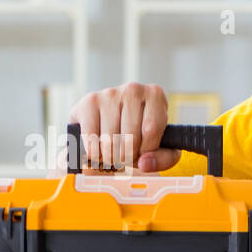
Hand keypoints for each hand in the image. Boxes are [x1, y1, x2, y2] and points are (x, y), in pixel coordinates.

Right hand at [64, 82, 181, 172]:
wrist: (105, 124)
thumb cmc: (137, 135)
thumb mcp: (159, 148)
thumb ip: (163, 159)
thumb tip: (145, 163)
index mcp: (155, 95)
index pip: (152, 129)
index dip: (145, 150)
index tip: (141, 154)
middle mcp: (133, 89)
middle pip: (131, 136)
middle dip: (127, 157)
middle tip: (124, 158)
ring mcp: (109, 94)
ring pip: (110, 139)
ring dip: (110, 157)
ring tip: (111, 155)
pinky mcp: (89, 102)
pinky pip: (91, 138)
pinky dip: (94, 153)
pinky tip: (98, 151)